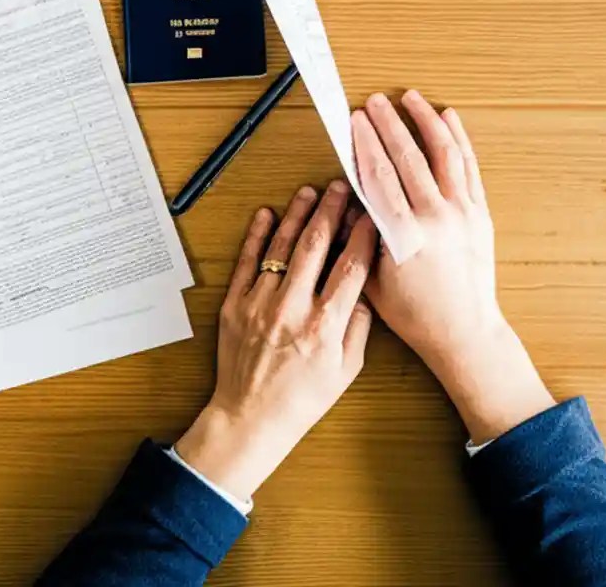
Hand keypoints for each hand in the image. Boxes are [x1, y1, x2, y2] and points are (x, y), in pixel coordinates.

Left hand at [175, 181, 377, 500]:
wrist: (251, 418)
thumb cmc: (302, 399)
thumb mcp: (346, 369)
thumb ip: (357, 326)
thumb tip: (364, 287)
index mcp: (325, 326)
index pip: (350, 267)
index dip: (362, 235)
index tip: (371, 214)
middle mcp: (292, 310)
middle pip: (316, 246)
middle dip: (331, 211)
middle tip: (340, 188)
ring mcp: (259, 305)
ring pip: (281, 248)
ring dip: (297, 216)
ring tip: (309, 193)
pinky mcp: (235, 306)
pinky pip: (246, 263)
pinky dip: (256, 237)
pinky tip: (267, 215)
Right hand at [352, 90, 553, 442]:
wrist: (464, 331)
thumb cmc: (415, 315)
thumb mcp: (372, 280)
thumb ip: (359, 236)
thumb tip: (350, 198)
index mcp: (404, 235)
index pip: (378, 175)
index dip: (364, 143)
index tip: (353, 120)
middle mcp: (435, 218)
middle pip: (408, 157)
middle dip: (388, 124)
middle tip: (373, 102)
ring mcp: (462, 213)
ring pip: (443, 153)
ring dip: (425, 121)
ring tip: (410, 98)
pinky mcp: (479, 214)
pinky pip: (468, 167)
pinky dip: (458, 139)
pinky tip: (448, 119)